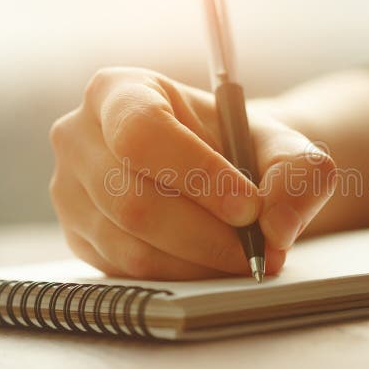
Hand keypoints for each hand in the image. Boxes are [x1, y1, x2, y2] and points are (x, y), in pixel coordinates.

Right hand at [49, 67, 335, 279]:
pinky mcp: (78, 237)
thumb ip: (298, 172)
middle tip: (257, 249)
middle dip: (206, 234)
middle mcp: (79, 138)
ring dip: (198, 262)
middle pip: (133, 200)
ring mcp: (70, 191)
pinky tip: (212, 264)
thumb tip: (275, 227)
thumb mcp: (282, 144)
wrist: (219, 170)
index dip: (197, 175)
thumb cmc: (241, 147)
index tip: (249, 207)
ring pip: (130, 246)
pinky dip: (180, 277)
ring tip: (244, 258)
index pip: (142, 133)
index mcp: (118, 91)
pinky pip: (127, 273)